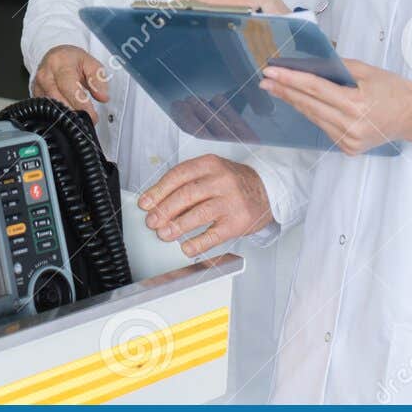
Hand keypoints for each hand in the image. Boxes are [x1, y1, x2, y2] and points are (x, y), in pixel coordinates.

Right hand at [31, 45, 109, 119]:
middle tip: (89, 118)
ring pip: (52, 109)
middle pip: (58, 101)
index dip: (81, 104)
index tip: (92, 116)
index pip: (69, 88)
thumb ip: (98, 79)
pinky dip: (59, 115)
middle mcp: (45, 75)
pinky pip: (47, 110)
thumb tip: (103, 96)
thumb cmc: (72, 60)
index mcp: (59, 64)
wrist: (56, 56)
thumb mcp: (90, 63)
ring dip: (68, 116)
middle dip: (75, 113)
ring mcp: (37, 86)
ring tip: (81, 116)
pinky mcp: (35, 96)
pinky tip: (69, 113)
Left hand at [137, 155, 271, 256]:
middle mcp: (221, 180)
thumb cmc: (233, 182)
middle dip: (164, 210)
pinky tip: (186, 247)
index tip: (145, 203)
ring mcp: (231, 201)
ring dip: (177, 226)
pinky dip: (197, 243)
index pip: (178, 175)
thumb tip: (158, 202)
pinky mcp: (238, 222)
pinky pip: (214, 235)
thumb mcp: (211, 172)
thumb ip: (187, 183)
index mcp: (210, 164)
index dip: (158, 190)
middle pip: (186, 195)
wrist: (266, 190)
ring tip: (164, 234)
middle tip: (151, 221)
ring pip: (198, 214)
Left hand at [260, 60, 411, 154]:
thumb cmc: (393, 90)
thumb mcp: (366, 70)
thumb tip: (308, 64)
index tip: (271, 71)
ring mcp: (349, 140)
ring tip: (277, 89)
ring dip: (295, 102)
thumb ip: (336, 68)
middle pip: (308, 104)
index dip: (289, 79)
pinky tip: (303, 103)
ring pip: (313, 117)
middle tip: (265, 80)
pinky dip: (314, 114)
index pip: (314, 88)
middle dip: (284, 90)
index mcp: (356, 104)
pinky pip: (324, 127)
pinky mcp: (348, 148)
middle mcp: (350, 125)